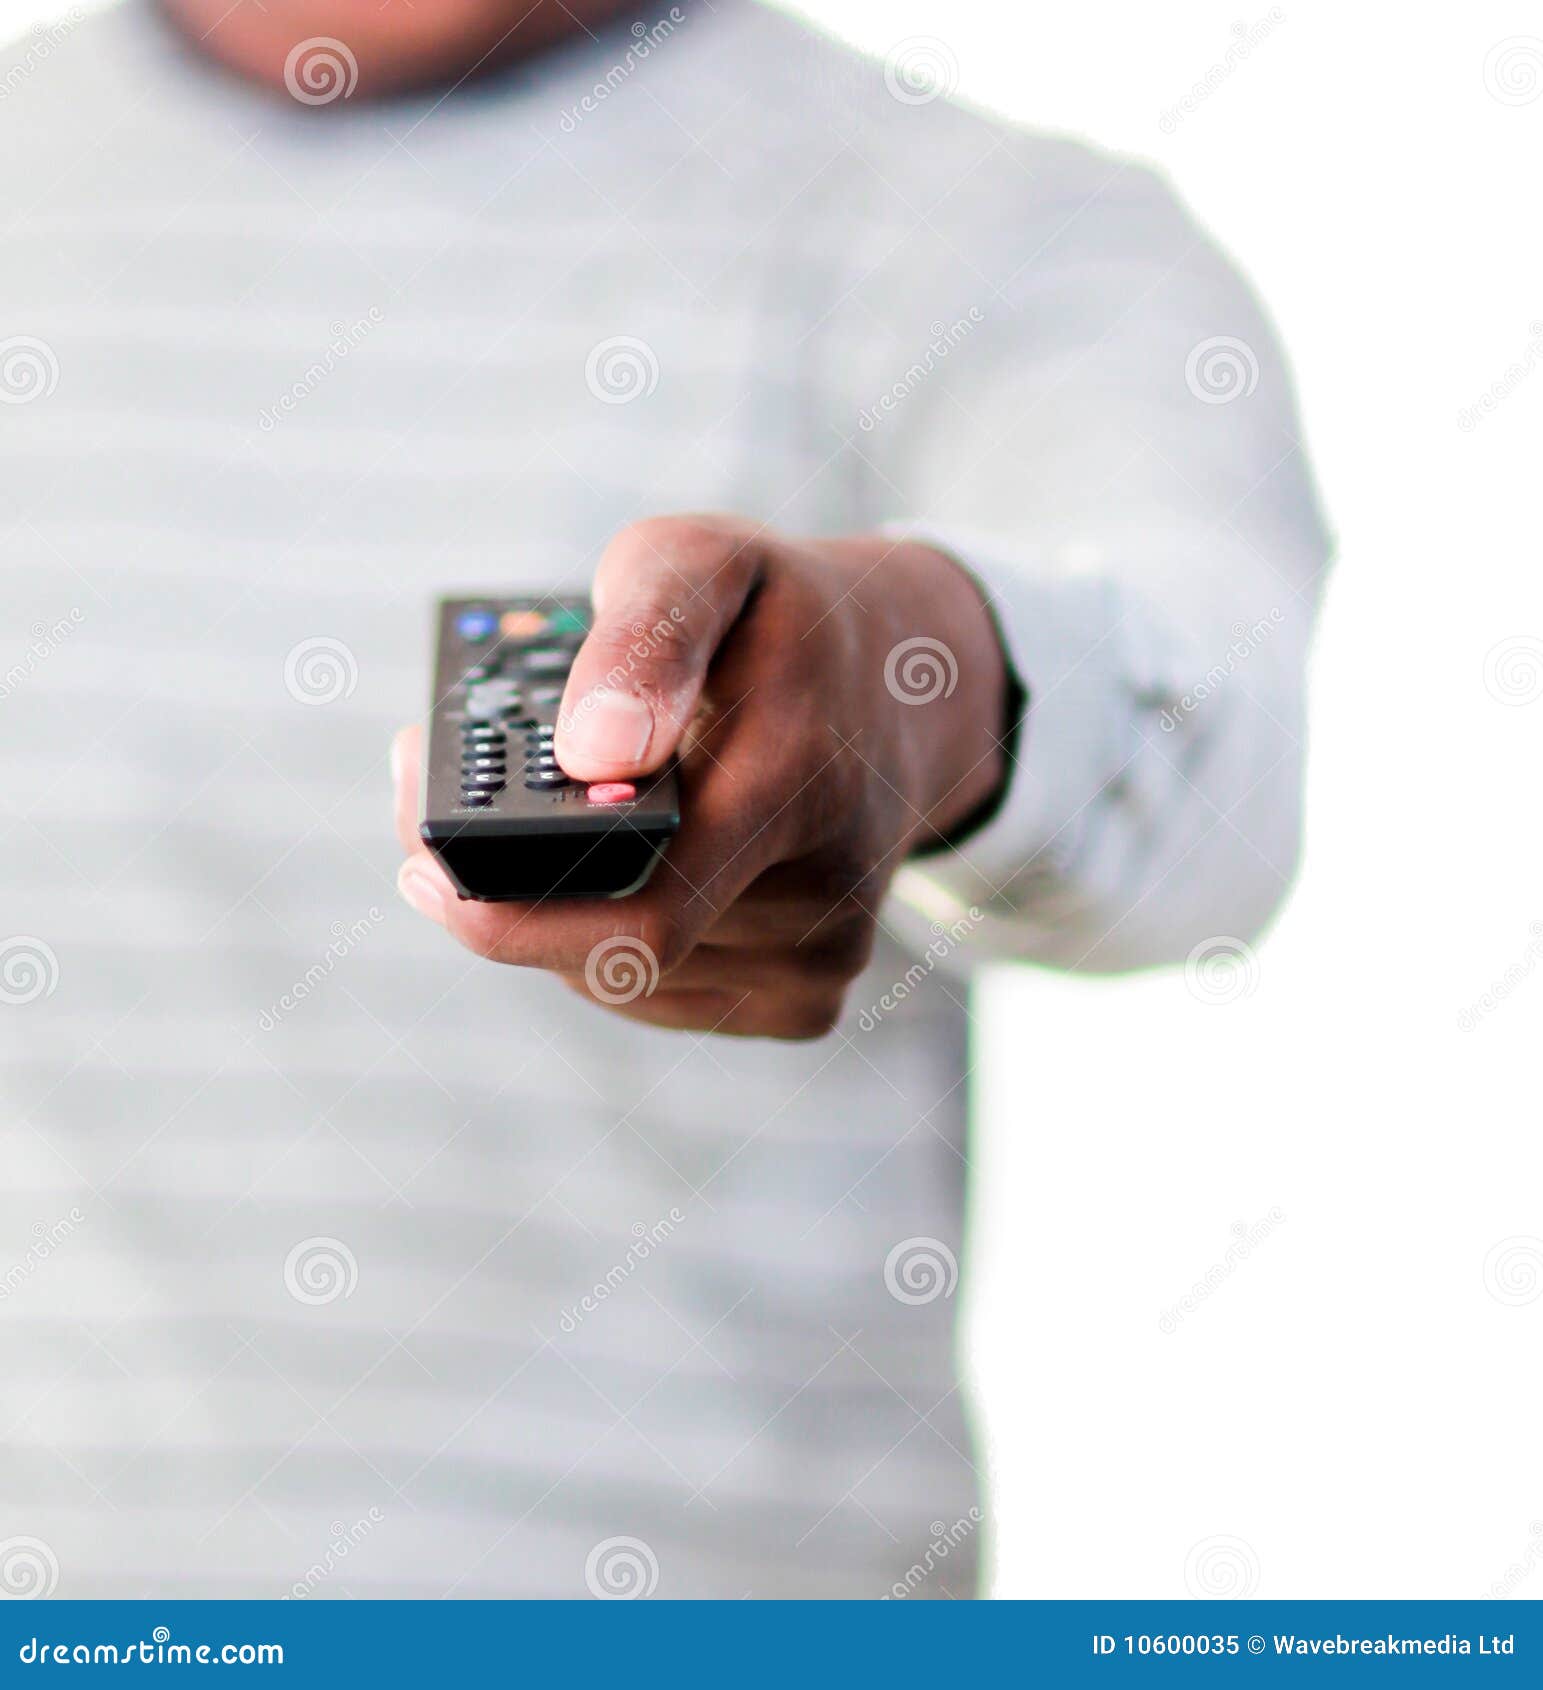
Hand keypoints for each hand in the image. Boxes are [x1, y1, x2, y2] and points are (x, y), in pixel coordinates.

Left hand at [391, 515, 1008, 1038]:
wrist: (913, 688)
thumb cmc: (786, 617)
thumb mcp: (711, 562)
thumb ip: (649, 636)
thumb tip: (590, 755)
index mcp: (795, 788)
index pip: (639, 921)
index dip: (509, 918)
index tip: (423, 865)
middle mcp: (821, 898)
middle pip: (606, 956)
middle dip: (501, 895)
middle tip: (437, 811)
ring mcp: (821, 961)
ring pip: (619, 981)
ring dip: (549, 914)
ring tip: (525, 817)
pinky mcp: (806, 998)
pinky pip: (657, 998)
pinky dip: (603, 943)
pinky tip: (605, 868)